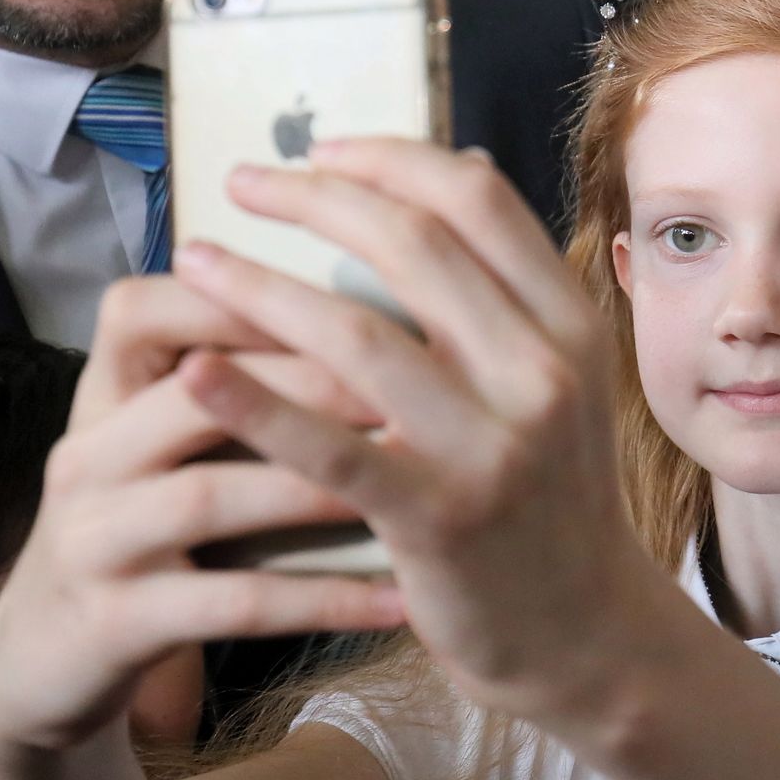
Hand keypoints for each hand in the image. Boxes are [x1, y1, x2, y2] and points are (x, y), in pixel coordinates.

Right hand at [0, 278, 406, 753]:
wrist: (49, 655)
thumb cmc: (145, 521)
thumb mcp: (164, 441)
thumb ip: (236, 378)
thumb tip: (370, 309)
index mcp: (103, 395)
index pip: (142, 310)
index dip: (240, 297)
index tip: (350, 298)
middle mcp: (86, 456)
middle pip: (194, 396)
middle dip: (309, 385)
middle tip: (412, 386)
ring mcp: (93, 541)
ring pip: (209, 495)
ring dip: (317, 485)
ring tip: (410, 478)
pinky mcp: (115, 623)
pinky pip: (233, 604)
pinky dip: (322, 599)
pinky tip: (399, 599)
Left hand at [167, 139, 668, 719]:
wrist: (584, 629)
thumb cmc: (553, 494)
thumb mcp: (563, 376)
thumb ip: (513, 283)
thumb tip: (465, 164)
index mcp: (571, 323)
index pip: (477, 202)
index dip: (391, 159)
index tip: (321, 150)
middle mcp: (541, 372)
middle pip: (414, 246)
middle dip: (314, 199)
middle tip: (242, 183)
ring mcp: (492, 445)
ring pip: (358, 334)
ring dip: (262, 285)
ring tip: (195, 257)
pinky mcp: (436, 518)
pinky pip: (328, 446)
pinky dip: (255, 404)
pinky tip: (196, 371)